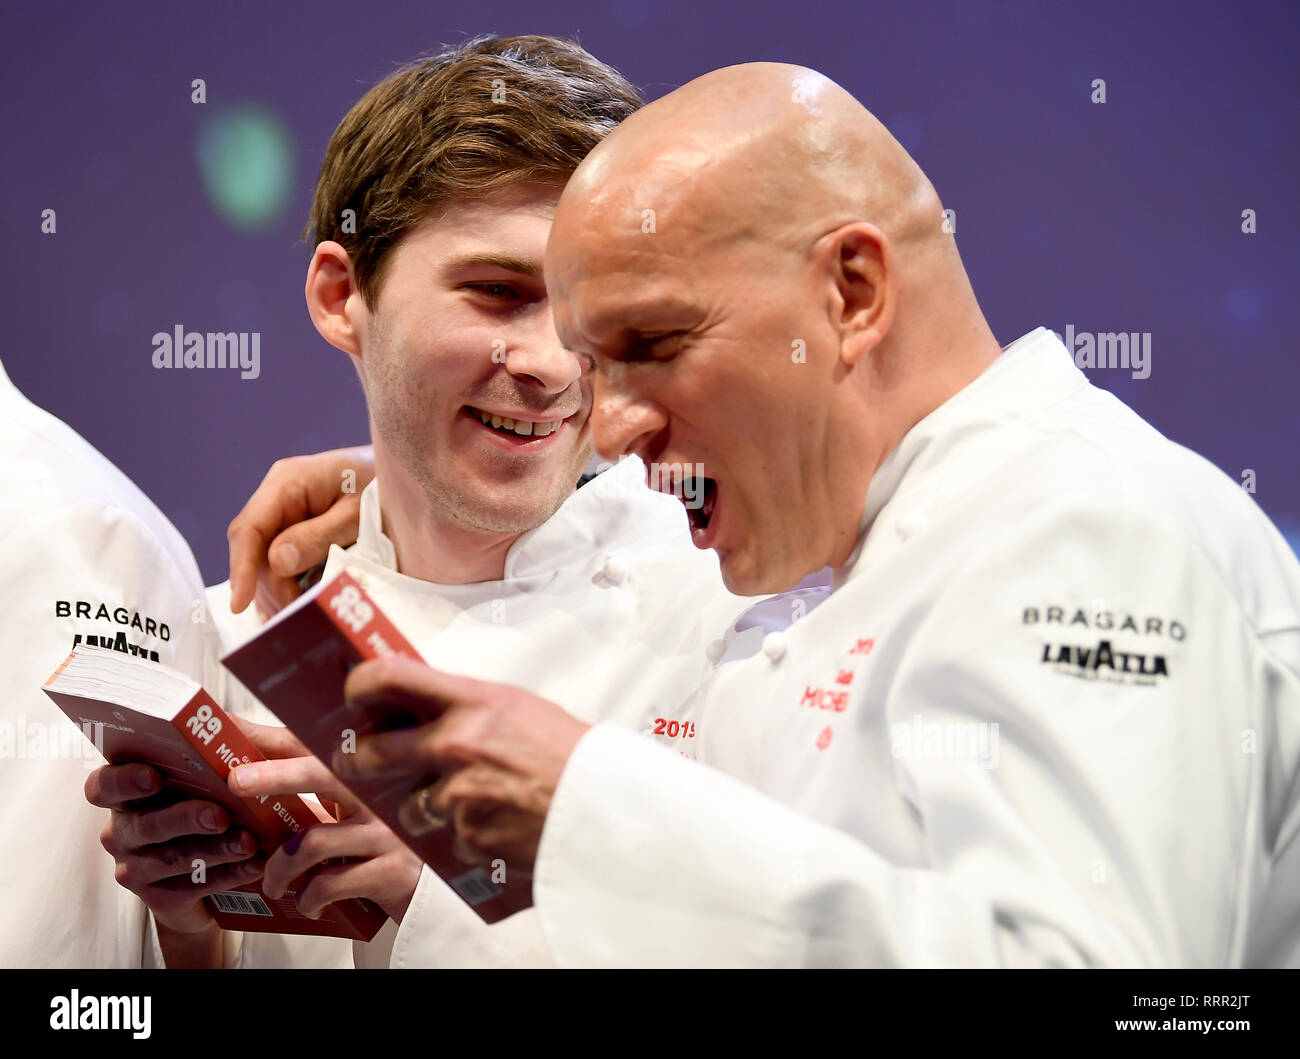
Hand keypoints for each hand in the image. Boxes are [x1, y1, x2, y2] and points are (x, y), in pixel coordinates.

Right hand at [85, 762, 263, 962]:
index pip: (103, 785)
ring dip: (215, 849)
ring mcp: (136, 867)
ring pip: (172, 858)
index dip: (123, 781)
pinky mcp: (159, 898)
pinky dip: (228, 874)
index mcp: (127, 794)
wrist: (211, 872)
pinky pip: (192, 886)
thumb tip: (223, 721)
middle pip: (143, 825)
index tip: (154, 776)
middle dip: (185, 818)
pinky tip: (255, 864)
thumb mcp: (211, 776)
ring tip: (249, 842)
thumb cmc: (208, 804)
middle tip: (220, 815)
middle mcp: (123, 831)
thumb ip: (211, 750)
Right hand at [226, 445, 375, 617]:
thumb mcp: (358, 513)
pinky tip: (293, 608)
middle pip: (256, 550)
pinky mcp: (298, 530)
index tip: (240, 603)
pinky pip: (283, 560)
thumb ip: (318, 536)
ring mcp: (288, 514)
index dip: (241, 567)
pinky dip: (287, 585)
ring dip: (277, 591)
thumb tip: (276, 561)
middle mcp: (280, 497)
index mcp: (289, 482)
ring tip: (291, 622)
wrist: (405, 476)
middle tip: (289, 620)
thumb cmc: (385, 486)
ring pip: (266, 560)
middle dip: (269, 587)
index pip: (250, 527)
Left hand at [229, 719, 420, 921]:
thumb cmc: (379, 848)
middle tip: (236, 781)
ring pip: (313, 842)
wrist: (431, 895)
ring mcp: (388, 832)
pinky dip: (307, 898)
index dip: (267, 735)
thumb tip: (244, 776)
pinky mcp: (392, 871)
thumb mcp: (353, 814)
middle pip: (322, 774)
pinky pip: (331, 883)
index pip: (310, 744)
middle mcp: (379, 796)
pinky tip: (307, 904)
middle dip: (275, 774)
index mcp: (362, 776)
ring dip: (278, 869)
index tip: (227, 724)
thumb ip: (316, 795)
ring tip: (272, 884)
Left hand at [333, 657, 589, 874]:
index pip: (387, 677)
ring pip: (408, 805)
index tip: (352, 697)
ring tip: (470, 800)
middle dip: (359, 762)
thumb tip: (415, 705)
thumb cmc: (566, 753)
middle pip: (371, 752)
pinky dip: (462, 835)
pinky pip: (443, 838)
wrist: (607, 805)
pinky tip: (496, 824)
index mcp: (471, 700)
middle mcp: (457, 742)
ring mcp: (459, 793)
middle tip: (361, 763)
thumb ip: (465, 706)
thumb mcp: (516, 708)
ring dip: (425, 807)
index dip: (357, 687)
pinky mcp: (467, 836)